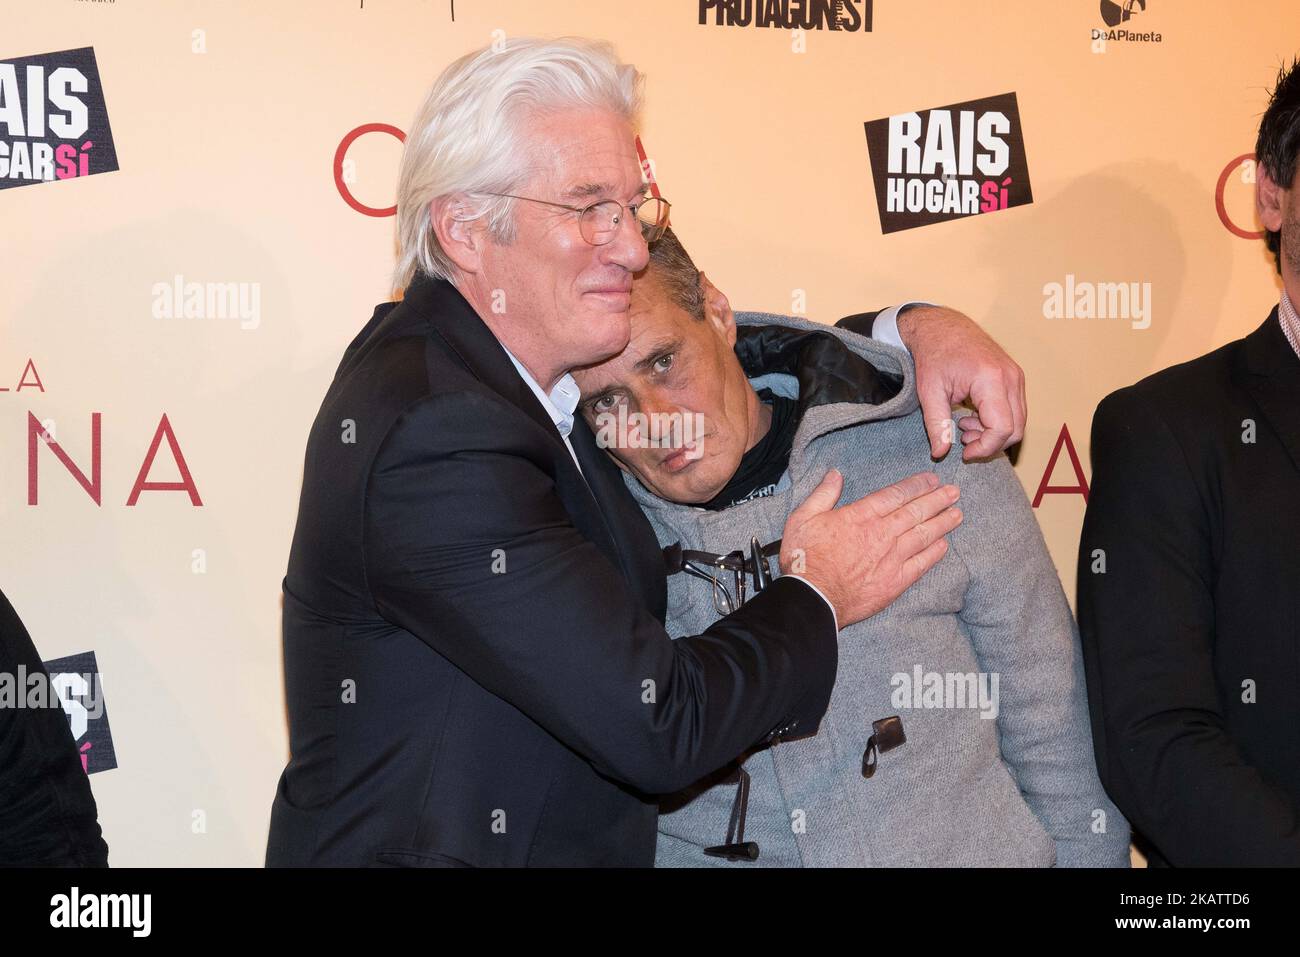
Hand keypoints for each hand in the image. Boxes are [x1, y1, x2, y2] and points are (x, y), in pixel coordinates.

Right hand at [779, 469, 961, 628]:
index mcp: (861, 516)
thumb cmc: (805, 560)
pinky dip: (935, 553)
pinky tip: (944, 545)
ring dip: (942, 523)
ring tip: (957, 513)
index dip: (917, 485)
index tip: (931, 480)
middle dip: (937, 499)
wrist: (812, 599)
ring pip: (924, 535)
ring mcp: (892, 558)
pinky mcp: (895, 582)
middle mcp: (882, 533)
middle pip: (916, 512)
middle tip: (953, 492)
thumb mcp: (803, 518)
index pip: (896, 494)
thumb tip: (835, 474)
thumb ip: (823, 494)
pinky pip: (922, 564)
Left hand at [896, 305, 1025, 461]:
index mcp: (991, 379)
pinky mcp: (1015, 377)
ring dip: (993, 433)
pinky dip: (997, 421)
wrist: (942, 327)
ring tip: (964, 426)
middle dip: (990, 443)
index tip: (964, 452)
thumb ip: (936, 425)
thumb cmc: (934, 355)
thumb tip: (940, 453)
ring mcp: (1016, 376)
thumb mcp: (929, 392)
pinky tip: (972, 416)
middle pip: (1016, 429)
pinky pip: (1015, 410)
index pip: (1003, 428)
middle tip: (962, 440)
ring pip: (1018, 421)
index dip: (985, 447)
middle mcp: (1010, 378)